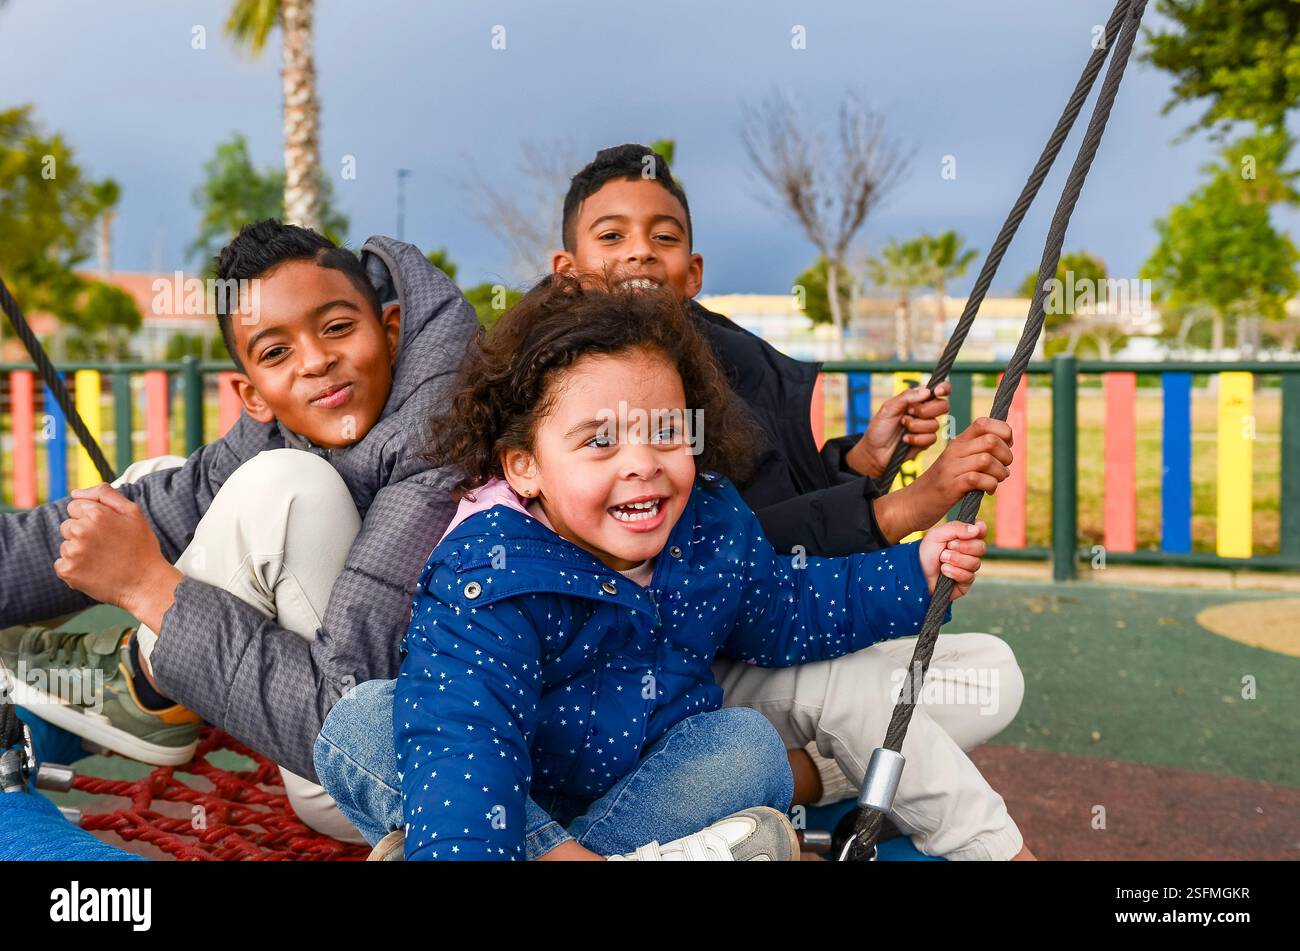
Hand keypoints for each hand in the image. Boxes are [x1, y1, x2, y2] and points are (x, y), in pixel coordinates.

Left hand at [54, 483, 179, 620]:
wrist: (146, 583)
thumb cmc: (142, 547)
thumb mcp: (133, 512)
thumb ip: (105, 494)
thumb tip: (76, 492)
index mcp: (97, 514)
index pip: (75, 506)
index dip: (91, 517)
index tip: (106, 529)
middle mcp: (81, 531)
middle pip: (68, 525)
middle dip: (82, 533)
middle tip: (106, 545)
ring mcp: (73, 552)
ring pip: (66, 545)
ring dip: (79, 550)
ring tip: (102, 559)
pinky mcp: (68, 571)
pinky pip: (61, 564)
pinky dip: (74, 567)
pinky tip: (94, 570)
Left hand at [844, 381, 950, 478]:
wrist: (875, 451)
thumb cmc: (879, 428)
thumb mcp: (888, 408)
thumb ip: (906, 397)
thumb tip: (926, 391)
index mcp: (917, 399)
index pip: (939, 389)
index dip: (944, 388)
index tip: (937, 392)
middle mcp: (925, 411)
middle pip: (943, 406)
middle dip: (925, 411)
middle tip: (908, 413)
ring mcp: (926, 427)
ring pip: (935, 424)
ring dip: (915, 426)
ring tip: (902, 427)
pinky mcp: (926, 441)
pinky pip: (931, 438)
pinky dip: (916, 439)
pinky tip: (905, 440)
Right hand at [878, 417, 1012, 540]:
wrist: (914, 503)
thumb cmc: (944, 484)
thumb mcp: (959, 462)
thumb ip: (978, 451)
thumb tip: (1008, 444)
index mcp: (958, 442)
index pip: (983, 422)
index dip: (1003, 430)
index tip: (1007, 445)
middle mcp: (954, 451)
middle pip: (990, 441)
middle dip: (1006, 455)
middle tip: (1004, 468)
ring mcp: (950, 468)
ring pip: (986, 460)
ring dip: (1000, 473)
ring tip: (997, 480)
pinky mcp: (950, 486)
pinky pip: (978, 479)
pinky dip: (990, 485)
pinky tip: (988, 491)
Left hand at [918, 519, 987, 600]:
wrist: (916, 572)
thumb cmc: (926, 553)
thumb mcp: (937, 535)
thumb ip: (956, 528)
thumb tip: (977, 528)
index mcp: (963, 538)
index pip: (981, 531)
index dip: (980, 530)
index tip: (973, 531)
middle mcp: (969, 552)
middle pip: (981, 548)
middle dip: (963, 547)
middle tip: (947, 547)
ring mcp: (968, 568)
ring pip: (975, 563)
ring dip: (956, 560)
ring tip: (942, 559)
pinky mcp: (965, 582)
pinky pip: (969, 577)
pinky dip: (955, 572)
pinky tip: (944, 571)